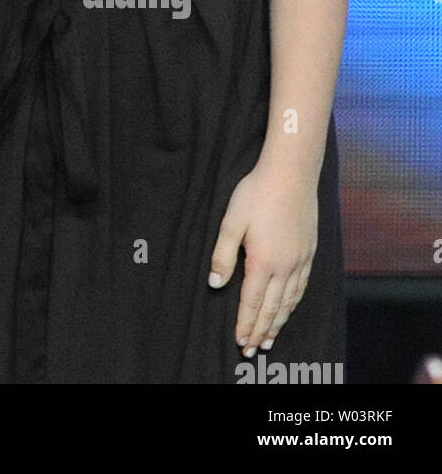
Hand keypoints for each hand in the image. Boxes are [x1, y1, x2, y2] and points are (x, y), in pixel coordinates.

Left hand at [208, 163, 317, 355]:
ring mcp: (300, 260)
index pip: (252, 302)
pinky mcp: (309, 251)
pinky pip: (302, 287)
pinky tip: (289, 308)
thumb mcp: (231, 221)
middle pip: (272, 308)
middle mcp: (285, 267)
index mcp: (263, 261)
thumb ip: (223, 254)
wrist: (291, 174)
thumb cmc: (256, 193)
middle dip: (261, 331)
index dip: (245, 324)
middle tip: (252, 350)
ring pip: (289, 301)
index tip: (239, 342)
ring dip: (279, 322)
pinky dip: (293, 304)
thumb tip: (215, 284)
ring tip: (269, 339)